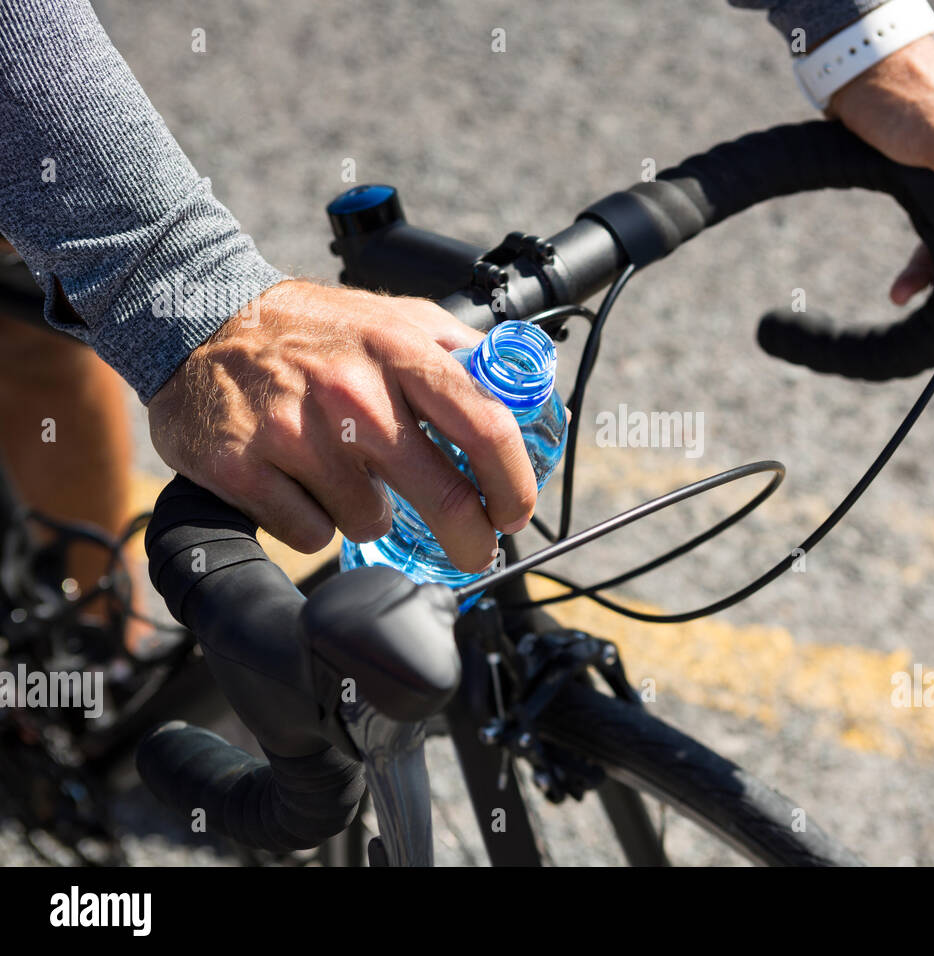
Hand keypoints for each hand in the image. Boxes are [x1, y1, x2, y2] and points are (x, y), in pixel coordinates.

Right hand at [147, 280, 536, 570]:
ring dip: (368, 514)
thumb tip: (526, 395)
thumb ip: (460, 353)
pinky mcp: (241, 468)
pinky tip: (296, 484)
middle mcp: (352, 392)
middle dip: (470, 540)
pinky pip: (310, 532)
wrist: (195, 318)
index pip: (486, 427)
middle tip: (472, 549)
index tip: (515, 512)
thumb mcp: (394, 317)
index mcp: (400, 351)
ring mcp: (294, 433)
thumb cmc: (309, 328)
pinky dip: (312, 521)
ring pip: (370, 521)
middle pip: (443, 497)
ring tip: (342, 473)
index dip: (513, 483)